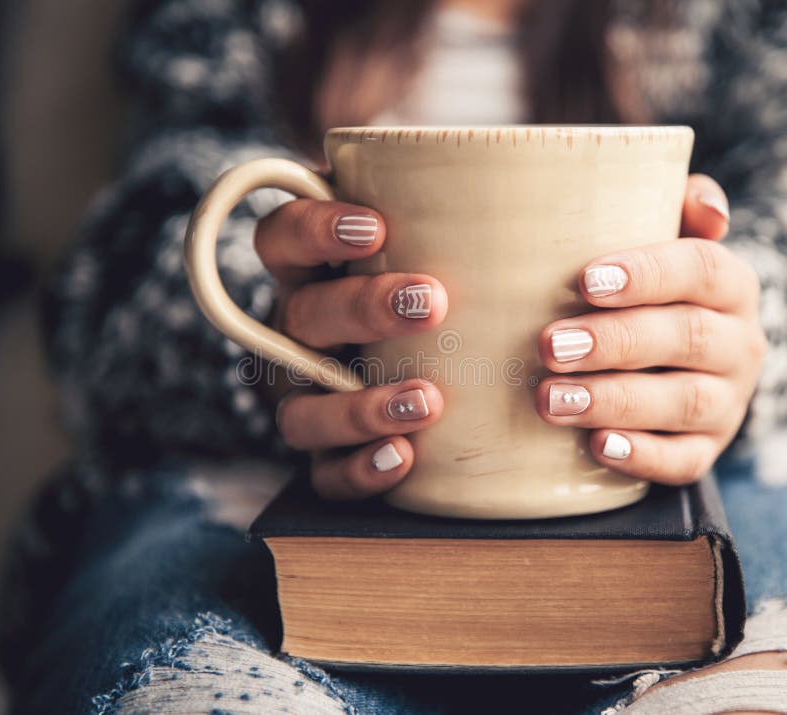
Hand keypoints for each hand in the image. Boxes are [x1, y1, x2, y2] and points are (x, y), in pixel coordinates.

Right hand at [255, 199, 446, 498]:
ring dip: (356, 404)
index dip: (314, 228)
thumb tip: (524, 167)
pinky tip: (406, 458)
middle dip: (360, 308)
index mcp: (314, 275)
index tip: (377, 225)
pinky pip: (322, 473)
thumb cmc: (448, 290)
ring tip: (426, 400)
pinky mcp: (328, 456)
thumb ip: (455, 216)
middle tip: (432, 300)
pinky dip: (359, 469)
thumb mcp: (448, 247)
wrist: (456, 378)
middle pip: (297, 319)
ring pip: (298, 408)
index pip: (280, 237)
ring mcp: (307, 397)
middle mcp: (298, 335)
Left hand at [535, 175, 766, 482]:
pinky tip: (598, 445)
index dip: (646, 274)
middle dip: (614, 342)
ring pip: (681, 403)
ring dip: (614, 400)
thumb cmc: (652, 293)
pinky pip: (684, 460)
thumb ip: (678, 210)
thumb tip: (704, 205)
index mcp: (728, 285)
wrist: (679, 362)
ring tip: (552, 399)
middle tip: (551, 346)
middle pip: (685, 338)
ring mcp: (726, 401)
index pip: (700, 269)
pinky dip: (641, 455)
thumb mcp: (665, 244)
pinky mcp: (705, 448)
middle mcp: (738, 344)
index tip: (585, 280)